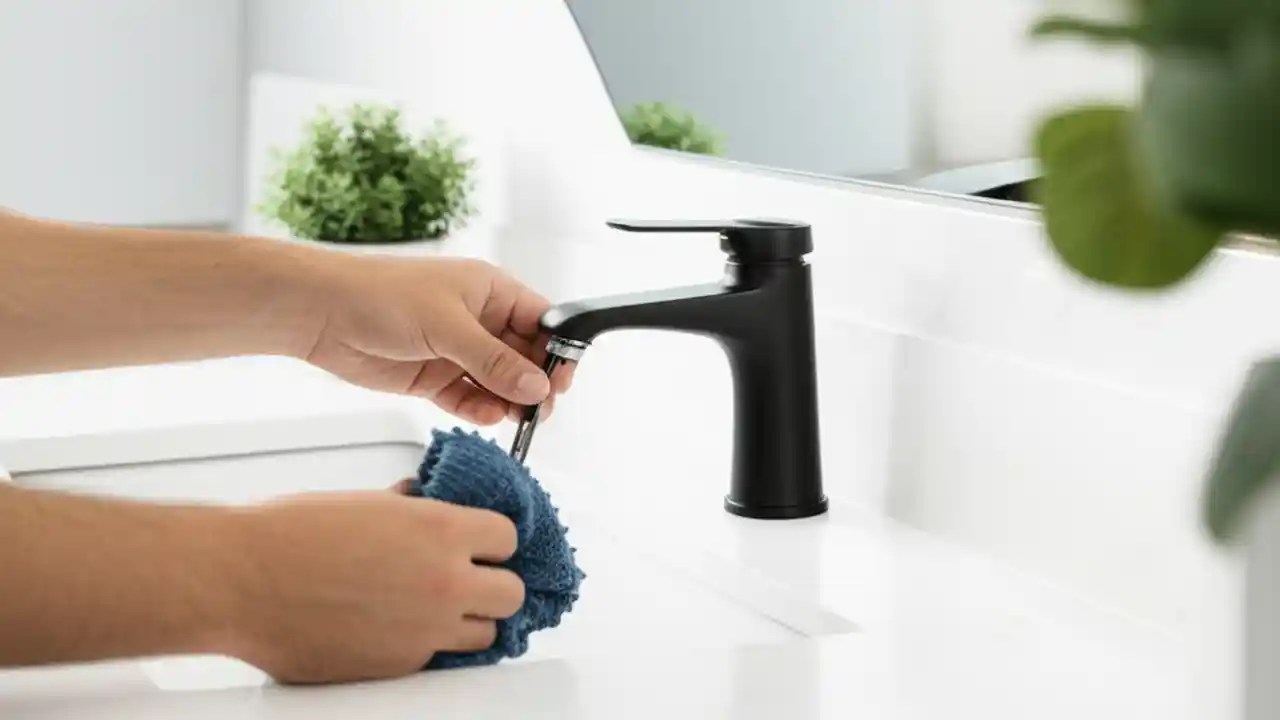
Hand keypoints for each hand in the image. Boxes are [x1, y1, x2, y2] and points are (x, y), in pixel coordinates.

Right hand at [220, 487, 523, 683]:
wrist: (241, 580)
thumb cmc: (289, 535)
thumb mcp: (366, 500)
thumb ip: (411, 507)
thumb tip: (424, 503)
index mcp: (439, 531)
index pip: (508, 538)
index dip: (494, 540)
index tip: (483, 542)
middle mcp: (443, 583)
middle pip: (512, 593)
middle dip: (495, 583)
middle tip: (472, 577)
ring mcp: (424, 630)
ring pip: (487, 634)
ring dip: (470, 619)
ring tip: (440, 607)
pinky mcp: (399, 666)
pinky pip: (438, 656)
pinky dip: (429, 643)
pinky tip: (404, 626)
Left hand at [304, 255, 572, 424]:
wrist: (321, 313)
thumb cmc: (380, 295)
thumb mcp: (448, 326)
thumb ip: (494, 361)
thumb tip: (537, 385)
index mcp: (490, 291)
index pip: (541, 322)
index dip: (557, 350)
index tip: (561, 379)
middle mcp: (478, 320)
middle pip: (524, 357)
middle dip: (534, 383)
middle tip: (540, 408)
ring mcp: (456, 351)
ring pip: (498, 383)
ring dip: (508, 401)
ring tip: (514, 417)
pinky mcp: (433, 377)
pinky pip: (468, 399)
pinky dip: (479, 410)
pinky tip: (486, 416)